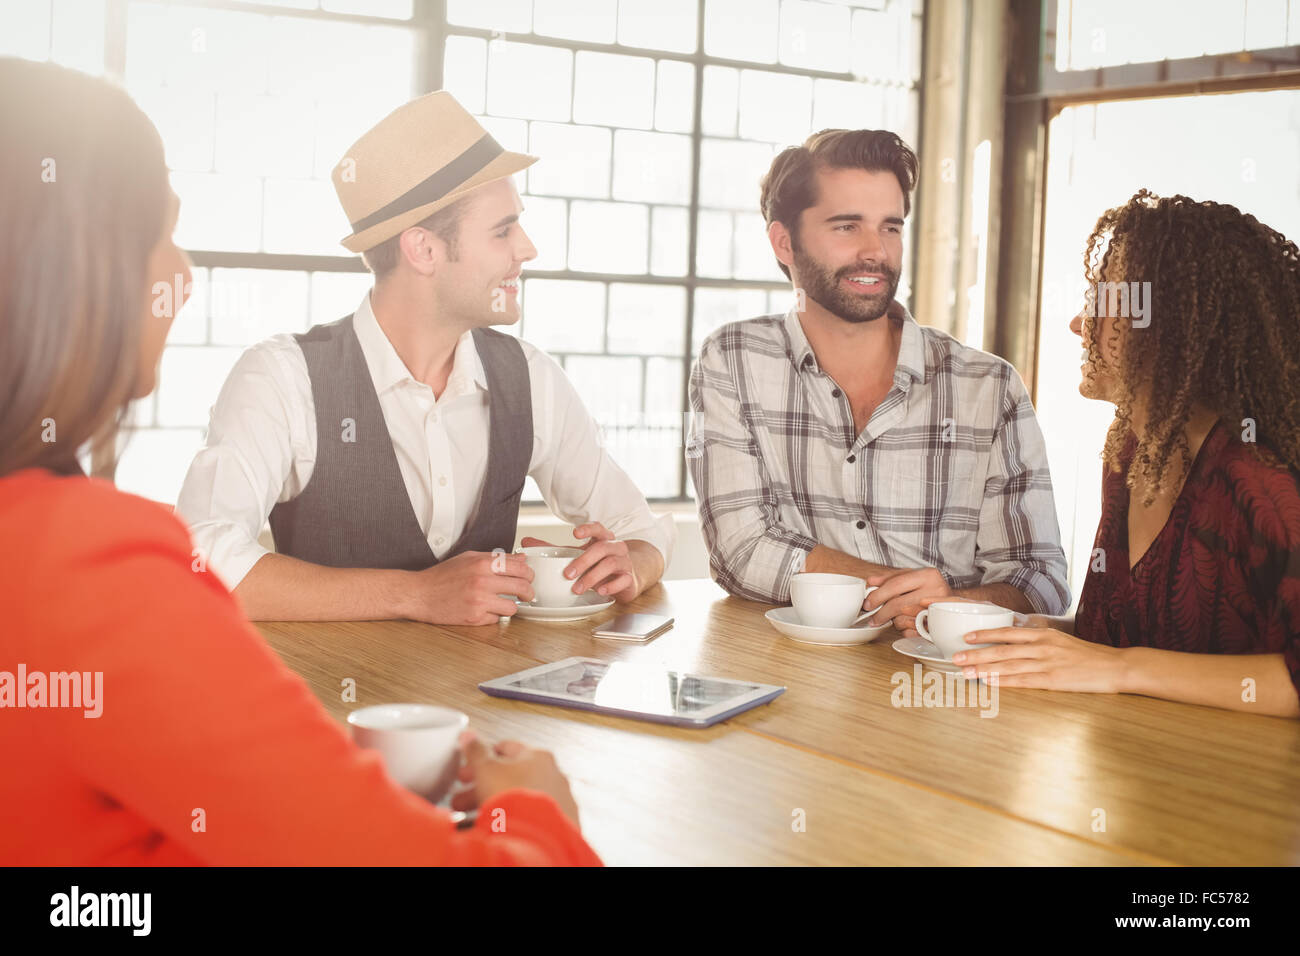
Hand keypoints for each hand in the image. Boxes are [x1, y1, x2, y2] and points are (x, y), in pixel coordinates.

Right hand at [407, 550, 533, 625]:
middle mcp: (482, 581)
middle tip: (527, 594)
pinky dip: (493, 615)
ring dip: (510, 606)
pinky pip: (496, 618)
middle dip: (528, 592)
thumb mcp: (468, 558)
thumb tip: (519, 560)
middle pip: (522, 587)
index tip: (529, 578)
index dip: (529, 574)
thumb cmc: (442, 576)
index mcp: (482, 563)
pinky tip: (485, 609)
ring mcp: (479, 601)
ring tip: (501, 603)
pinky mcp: (474, 617)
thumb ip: (494, 558)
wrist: (419, 594)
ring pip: (513, 607)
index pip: (520, 567)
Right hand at [451, 730, 580, 826]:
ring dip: (495, 801)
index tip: (470, 766)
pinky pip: (530, 814)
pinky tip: (498, 824)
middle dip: (483, 784)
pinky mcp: (558, 822)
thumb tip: (469, 735)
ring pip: (520, 796)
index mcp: (538, 756)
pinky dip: (514, 816)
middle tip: (463, 795)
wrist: (532, 837)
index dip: (484, 756)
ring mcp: (558, 799)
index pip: (507, 748)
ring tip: (473, 814)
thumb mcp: (486, 769)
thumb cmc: (512, 798)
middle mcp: (553, 774)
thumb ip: (476, 751)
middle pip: (511, 775)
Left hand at [520, 522, 638, 601]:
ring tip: (578, 588)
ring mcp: (624, 562)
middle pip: (601, 548)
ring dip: (593, 576)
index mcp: (602, 539)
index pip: (598, 528)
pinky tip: (600, 592)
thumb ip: (552, 550)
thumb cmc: (599, 564)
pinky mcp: (630, 578)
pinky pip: (623, 580)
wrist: (628, 576)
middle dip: (583, 560)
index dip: (588, 529)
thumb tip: (526, 541)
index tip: (575, 534)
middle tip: (567, 574)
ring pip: (611, 564)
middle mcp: (615, 547)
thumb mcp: (576, 555)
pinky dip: (611, 586)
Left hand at [864, 567, 951, 636]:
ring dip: (894, 621)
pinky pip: (911, 632)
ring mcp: (939, 611)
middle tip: (872, 618)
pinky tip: (908, 623)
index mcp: (929, 575)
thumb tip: (870, 582)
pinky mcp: (939, 627)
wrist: (957, 604)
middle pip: (898, 605)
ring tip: (897, 616)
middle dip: (881, 613)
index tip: (868, 603)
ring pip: (902, 620)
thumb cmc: (930, 588)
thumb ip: (890, 577)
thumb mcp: (912, 576)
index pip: (896, 585)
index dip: (878, 595)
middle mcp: (936, 591)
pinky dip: (904, 630)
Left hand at [950, 625, 1131, 692]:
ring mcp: (1047, 663)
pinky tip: (990, 683)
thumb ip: (1037, 639)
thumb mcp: (1060, 639)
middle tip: (955, 658)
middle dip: (976, 654)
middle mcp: (1042, 646)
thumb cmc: (1086, 655)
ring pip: (1009, 665)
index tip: (966, 636)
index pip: (1007, 632)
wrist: (1115, 666)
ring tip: (965, 673)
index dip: (985, 634)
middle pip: (1002, 649)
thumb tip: (1014, 636)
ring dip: (984, 669)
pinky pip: (1024, 681)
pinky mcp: (1053, 680)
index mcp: (1043, 634)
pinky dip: (1005, 682)